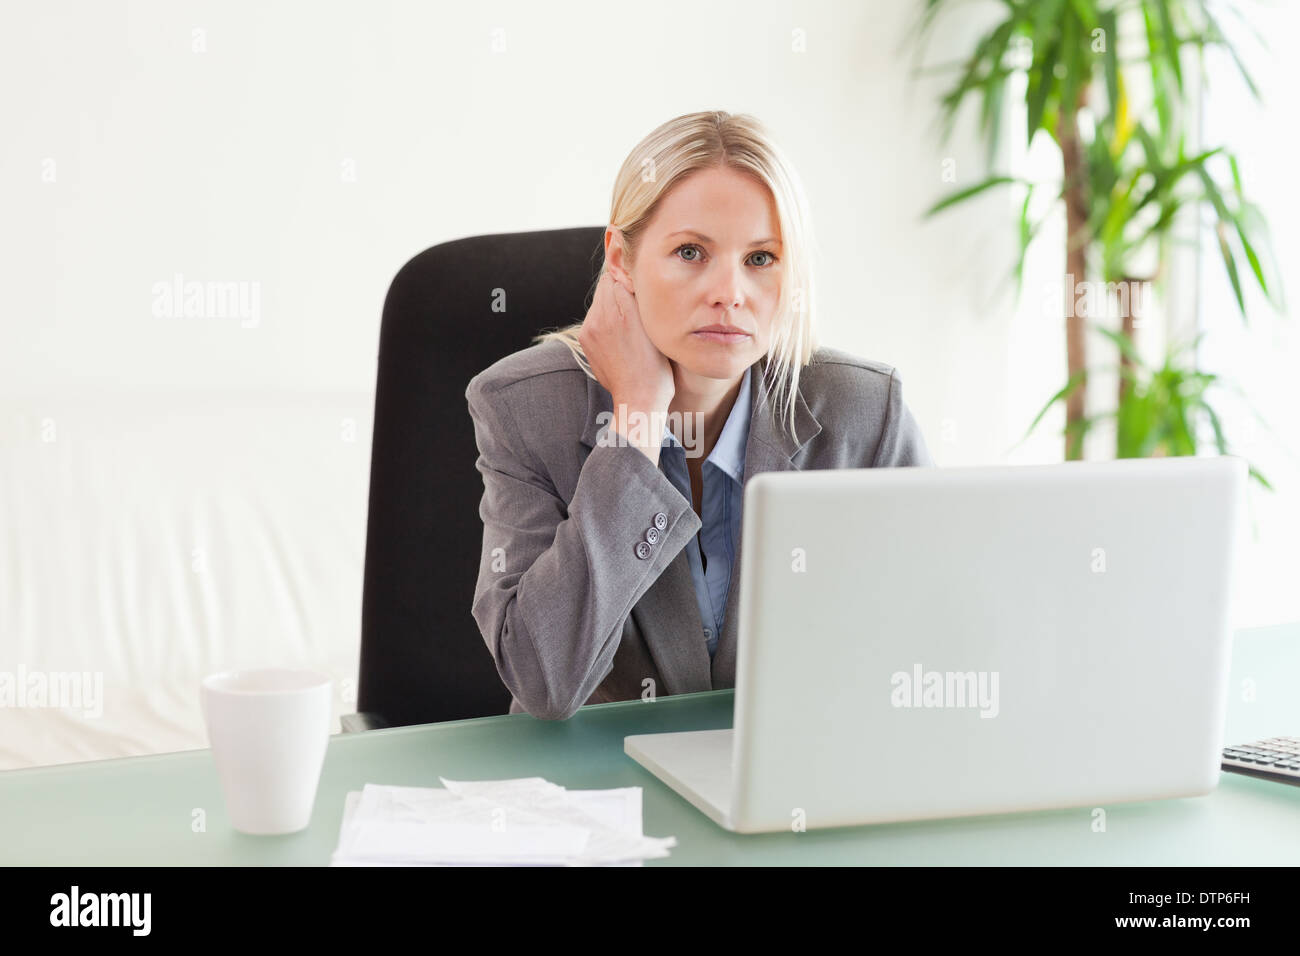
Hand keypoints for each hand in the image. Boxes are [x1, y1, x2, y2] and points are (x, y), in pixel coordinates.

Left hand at [578, 272, 675, 462]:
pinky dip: (604, 320)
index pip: (617, 275)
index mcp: (622, 312)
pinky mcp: (585, 340)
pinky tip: (619, 334)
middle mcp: (601, 318)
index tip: (640, 287)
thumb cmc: (656, 366)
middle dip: (618, 289)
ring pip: (599, 301)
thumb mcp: (656, 328)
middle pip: (605, 286)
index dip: (629, 278)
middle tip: (635, 303)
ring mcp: (590, 329)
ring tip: (628, 322)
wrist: (639, 397)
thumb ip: (640, 299)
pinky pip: (593, 318)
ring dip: (611, 305)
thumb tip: (629, 278)